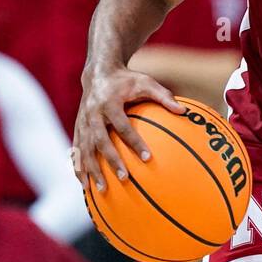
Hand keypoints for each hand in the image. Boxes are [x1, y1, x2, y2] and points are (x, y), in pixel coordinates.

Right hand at [73, 65, 183, 190]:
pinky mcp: (77, 128)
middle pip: (101, 141)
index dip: (135, 142)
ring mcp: (82, 123)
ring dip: (92, 170)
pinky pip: (77, 151)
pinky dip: (79, 167)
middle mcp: (92, 114)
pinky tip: (85, 185)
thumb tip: (184, 111)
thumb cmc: (127, 80)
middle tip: (124, 178)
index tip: (148, 158)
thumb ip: (164, 96)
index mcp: (109, 103)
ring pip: (85, 150)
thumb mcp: (146, 82)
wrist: (98, 73)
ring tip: (102, 189)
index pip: (123, 126)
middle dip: (111, 161)